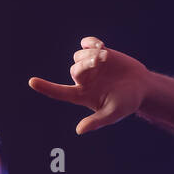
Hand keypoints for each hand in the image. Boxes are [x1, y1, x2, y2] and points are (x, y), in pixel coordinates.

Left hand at [28, 37, 150, 134]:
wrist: (141, 87)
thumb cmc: (127, 103)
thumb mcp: (113, 114)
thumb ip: (96, 121)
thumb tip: (79, 131)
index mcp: (81, 95)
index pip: (58, 92)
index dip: (45, 87)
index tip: (32, 82)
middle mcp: (83, 80)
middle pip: (74, 68)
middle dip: (87, 64)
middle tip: (101, 62)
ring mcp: (90, 66)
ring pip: (79, 55)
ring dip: (90, 54)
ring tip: (105, 58)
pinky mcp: (98, 53)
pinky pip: (86, 43)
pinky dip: (90, 42)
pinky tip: (100, 45)